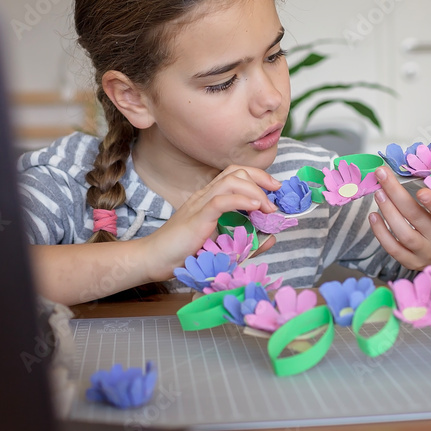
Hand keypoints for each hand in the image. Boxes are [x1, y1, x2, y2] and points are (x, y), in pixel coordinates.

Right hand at [141, 166, 280, 280]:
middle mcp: (205, 195)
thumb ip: (247, 242)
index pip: (236, 174)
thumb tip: (272, 238)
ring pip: (231, 180)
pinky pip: (221, 200)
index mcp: (210, 198)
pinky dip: (241, 200)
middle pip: (237, 171)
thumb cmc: (185, 253)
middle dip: (261, 178)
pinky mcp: (197, 216)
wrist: (155, 260)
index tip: (275, 190)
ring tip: (267, 208)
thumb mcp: (223, 247)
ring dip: (255, 191)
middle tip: (275, 196)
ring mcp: (200, 203)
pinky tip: (255, 209)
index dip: (258, 177)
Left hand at [366, 167, 430, 269]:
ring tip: (378, 193)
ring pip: (404, 234)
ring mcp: (427, 253)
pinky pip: (394, 249)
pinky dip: (381, 233)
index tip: (421, 192)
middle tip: (383, 176)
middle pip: (417, 218)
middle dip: (397, 195)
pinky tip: (373, 216)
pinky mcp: (413, 262)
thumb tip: (422, 167)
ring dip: (388, 211)